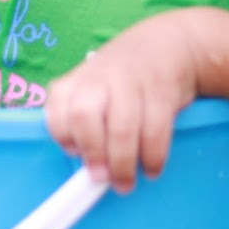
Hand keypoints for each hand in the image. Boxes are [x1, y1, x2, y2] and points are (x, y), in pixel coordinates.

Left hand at [45, 13, 204, 192]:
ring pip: (122, 128)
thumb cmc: (124, 79)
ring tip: (124, 184)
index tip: (73, 152)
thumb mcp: (96, 87)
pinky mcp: (162, 89)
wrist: (170, 44)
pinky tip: (151, 169)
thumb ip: (85, 120)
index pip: (57, 106)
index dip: (62, 133)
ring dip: (123, 164)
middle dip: (92, 152)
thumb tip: (87, 165)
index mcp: (78, 80)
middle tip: (99, 178)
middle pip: (85, 115)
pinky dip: (153, 156)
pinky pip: (155, 129)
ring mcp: (131, 81)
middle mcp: (100, 77)